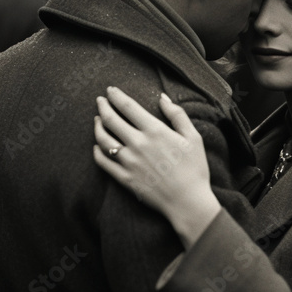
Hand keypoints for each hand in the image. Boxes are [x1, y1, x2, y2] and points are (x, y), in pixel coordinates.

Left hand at [93, 87, 220, 246]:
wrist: (188, 201)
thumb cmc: (194, 169)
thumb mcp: (193, 137)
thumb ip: (177, 115)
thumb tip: (163, 98)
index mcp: (154, 131)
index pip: (128, 107)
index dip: (116, 96)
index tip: (110, 90)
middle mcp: (138, 144)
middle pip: (111, 120)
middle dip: (103, 107)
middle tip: (99, 101)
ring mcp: (129, 162)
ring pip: (103, 139)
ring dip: (97, 127)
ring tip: (97, 120)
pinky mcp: (125, 178)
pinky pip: (104, 162)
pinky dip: (97, 151)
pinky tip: (97, 146)